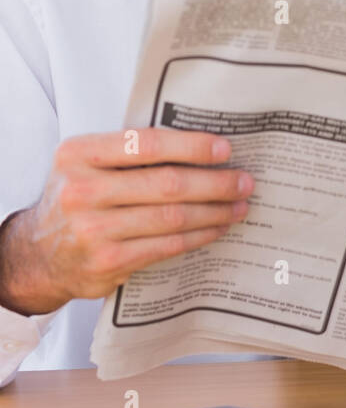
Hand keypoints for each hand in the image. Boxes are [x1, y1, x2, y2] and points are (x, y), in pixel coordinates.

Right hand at [0, 127, 253, 315]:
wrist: (38, 253)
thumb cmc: (77, 196)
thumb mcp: (86, 163)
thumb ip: (128, 151)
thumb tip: (200, 145)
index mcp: (79, 155)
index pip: (146, 144)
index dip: (191, 146)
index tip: (225, 150)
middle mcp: (82, 191)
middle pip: (166, 184)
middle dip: (214, 182)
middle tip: (244, 181)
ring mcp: (94, 231)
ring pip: (171, 218)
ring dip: (213, 211)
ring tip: (239, 205)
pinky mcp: (108, 263)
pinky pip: (166, 246)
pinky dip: (198, 236)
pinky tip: (216, 228)